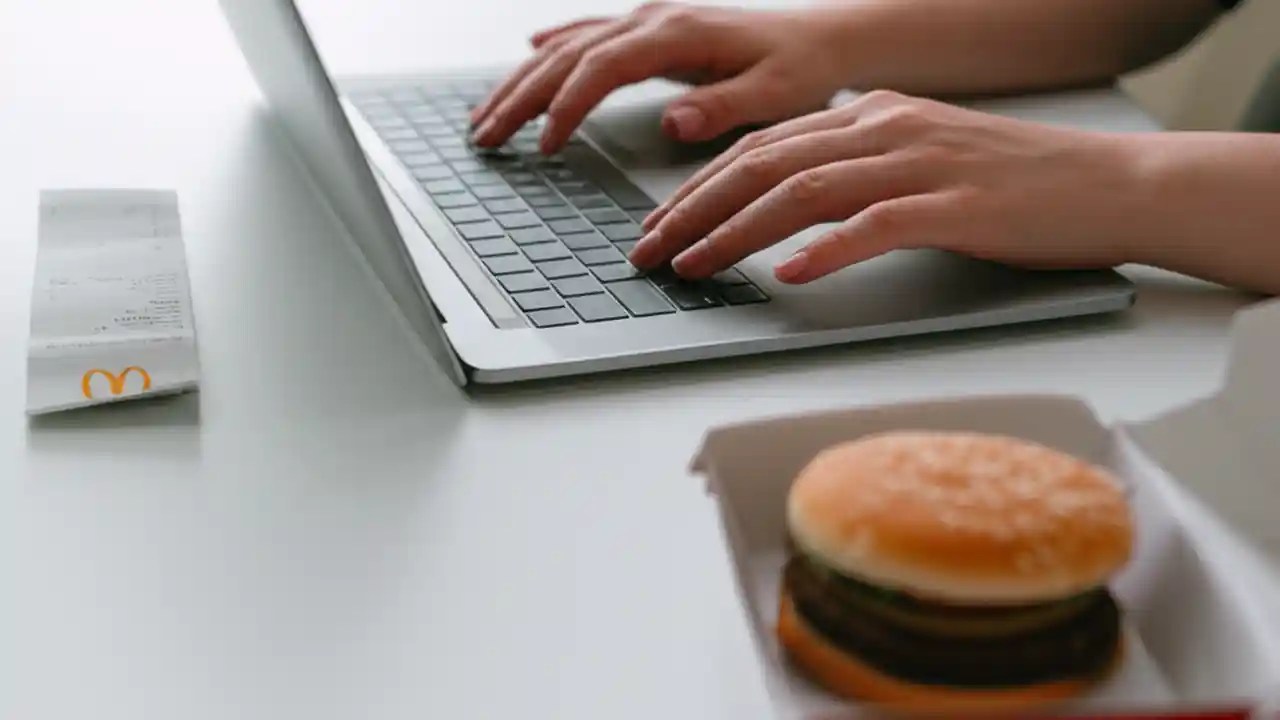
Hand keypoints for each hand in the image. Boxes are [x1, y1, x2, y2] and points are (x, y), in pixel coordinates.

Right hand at [469, 2, 850, 153]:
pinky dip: (553, 49)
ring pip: (567, 46)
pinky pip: (588, 35)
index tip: (544, 145)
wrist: (822, 38)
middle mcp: (652, 19)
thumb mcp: (773, 95)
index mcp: (676, 33)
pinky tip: (528, 56)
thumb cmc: (801, 70)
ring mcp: (647, 21)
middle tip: (485, 138)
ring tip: (486, 118)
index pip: (601, 68)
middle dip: (520, 97)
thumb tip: (672, 120)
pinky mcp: (650, 30)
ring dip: (523, 81)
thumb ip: (720, 107)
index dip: (567, 106)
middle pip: (567, 55)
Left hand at [631, 90, 1141, 282]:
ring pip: (805, 192)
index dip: (699, 187)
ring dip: (738, 232)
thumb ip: (856, 169)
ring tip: (694, 266)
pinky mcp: (956, 207)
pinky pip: (877, 225)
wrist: (1108, 182)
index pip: (762, 147)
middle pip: (765, 165)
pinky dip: (828, 250)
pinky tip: (791, 275)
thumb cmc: (1011, 181)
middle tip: (649, 251)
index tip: (658, 223)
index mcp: (871, 115)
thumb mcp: (919, 157)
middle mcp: (885, 129)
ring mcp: (920, 164)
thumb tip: (789, 205)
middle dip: (695, 210)